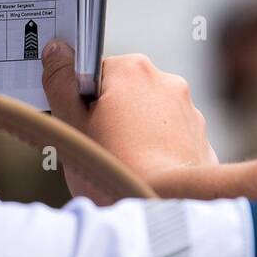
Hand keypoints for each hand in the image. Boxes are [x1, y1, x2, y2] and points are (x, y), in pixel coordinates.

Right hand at [41, 40, 216, 200]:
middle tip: (97, 146)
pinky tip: (143, 170)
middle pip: (121, 92)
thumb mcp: (72, 123)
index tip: (80, 125)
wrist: (166, 205)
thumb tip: (56, 51)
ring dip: (132, 132)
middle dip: (108, 115)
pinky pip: (167, 136)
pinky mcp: (199, 136)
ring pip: (145, 114)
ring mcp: (187, 108)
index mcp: (132, 69)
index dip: (80, 101)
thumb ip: (60, 82)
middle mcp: (165, 80)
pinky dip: (155, 149)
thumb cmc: (115, 166)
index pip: (93, 73)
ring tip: (122, 163)